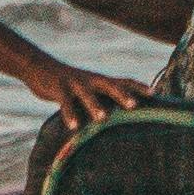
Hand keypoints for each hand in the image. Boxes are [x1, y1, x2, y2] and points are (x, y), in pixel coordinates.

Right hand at [28, 63, 147, 123]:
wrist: (39, 67)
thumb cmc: (68, 84)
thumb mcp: (86, 89)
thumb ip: (100, 99)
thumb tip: (117, 117)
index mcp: (99, 80)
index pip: (123, 81)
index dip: (138, 86)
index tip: (154, 93)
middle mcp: (90, 79)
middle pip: (109, 85)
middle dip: (122, 95)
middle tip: (134, 106)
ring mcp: (74, 82)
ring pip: (86, 94)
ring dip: (94, 106)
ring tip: (103, 119)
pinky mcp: (58, 88)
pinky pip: (64, 102)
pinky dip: (69, 114)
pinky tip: (74, 127)